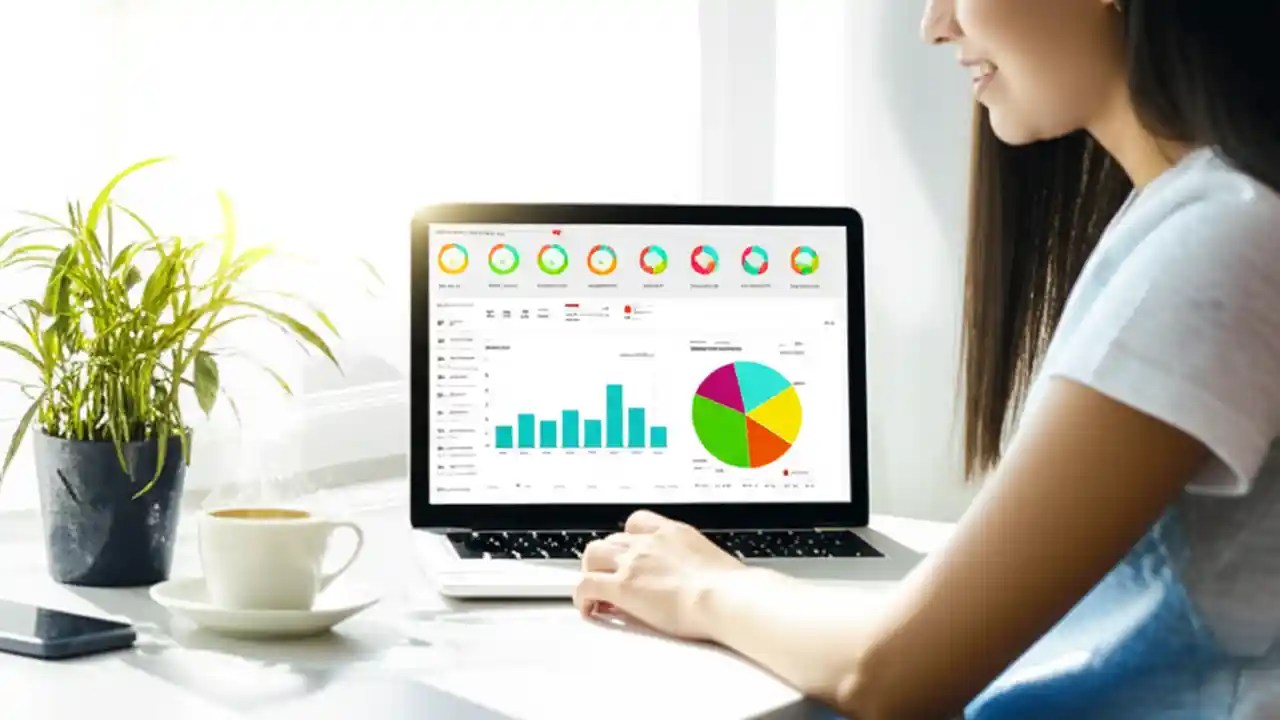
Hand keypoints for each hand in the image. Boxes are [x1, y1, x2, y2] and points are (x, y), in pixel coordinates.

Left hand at [573, 509, 745, 639]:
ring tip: (596, 592)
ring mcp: (633, 562)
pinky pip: (585, 585)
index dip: (627, 540)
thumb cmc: (730, 589)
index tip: (628, 555)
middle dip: (606, 559)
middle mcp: (649, 542)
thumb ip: (696, 565)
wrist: (726, 597)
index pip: (637, 523)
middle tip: (609, 578)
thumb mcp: (712, 564)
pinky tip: (589, 608)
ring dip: (591, 572)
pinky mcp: (622, 586)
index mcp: (673, 533)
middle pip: (610, 540)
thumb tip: (698, 580)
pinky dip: (582, 596)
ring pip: (592, 555)